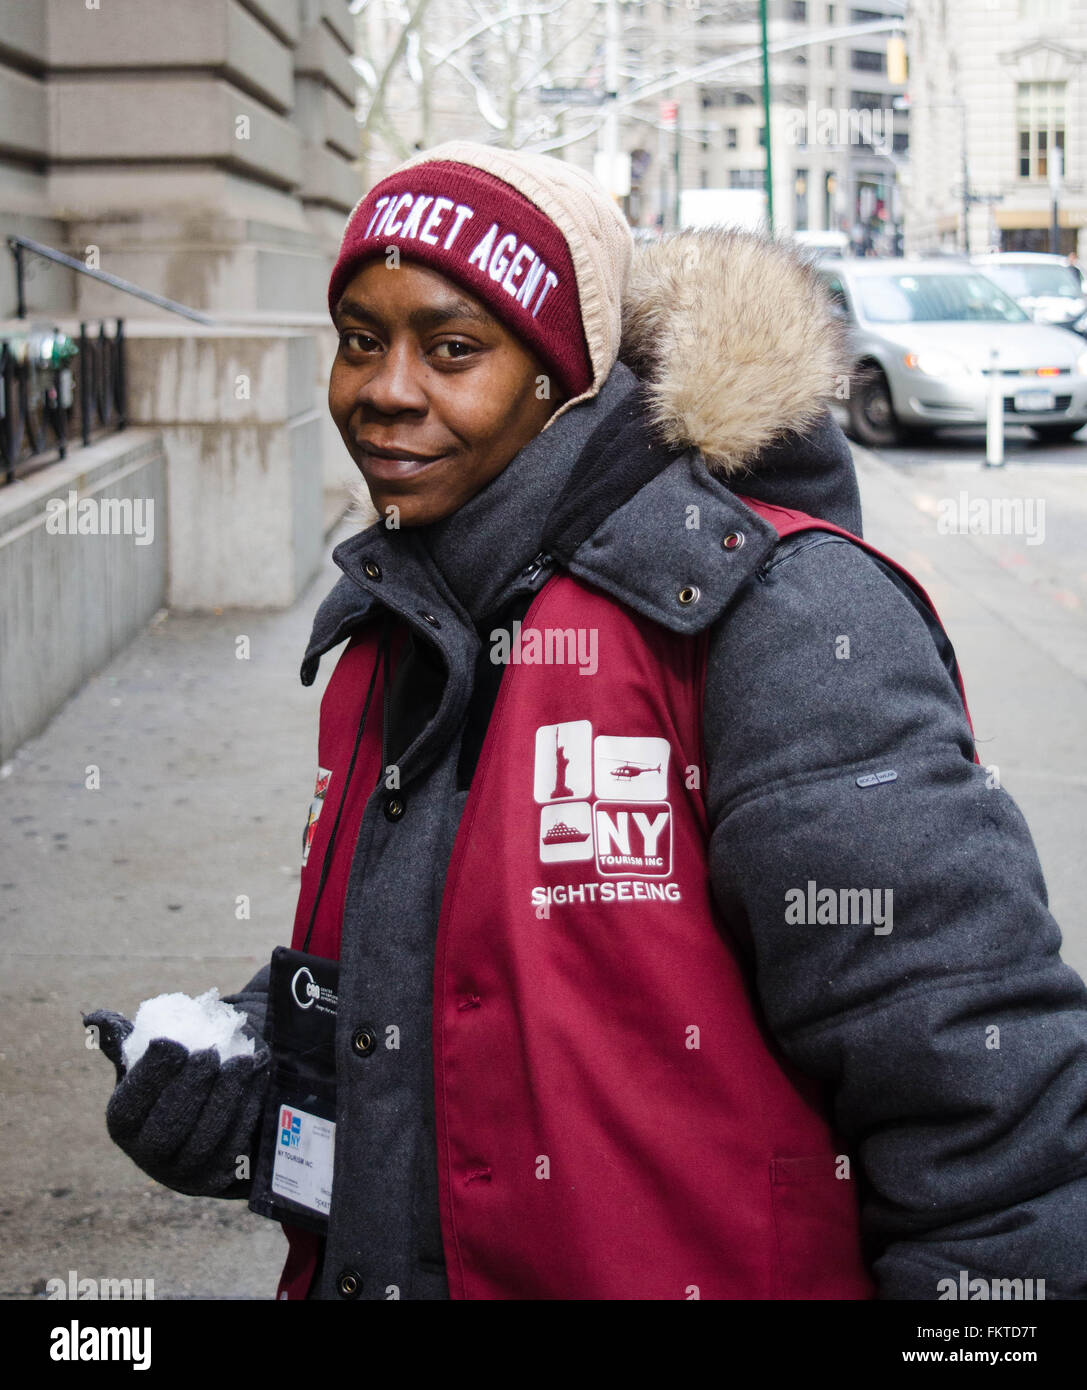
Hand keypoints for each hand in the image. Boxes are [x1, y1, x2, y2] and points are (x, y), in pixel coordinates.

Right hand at [84, 1010, 269, 1197]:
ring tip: (241, 1061)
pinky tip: (257, 1075)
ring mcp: (184, 1171)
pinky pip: (235, 1144)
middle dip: (190, 1088)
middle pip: (166, 1130)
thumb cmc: (166, 1082)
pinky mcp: (219, 1174)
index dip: (151, 1076)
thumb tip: (93, 1019)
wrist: (200, 1121)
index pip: (130, 1106)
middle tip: (209, 1053)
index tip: (174, 1044)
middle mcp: (147, 1155)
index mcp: (122, 1124)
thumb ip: (124, 1041)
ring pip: (205, 1140)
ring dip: (226, 1096)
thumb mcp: (144, 1062)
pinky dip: (248, 1106)